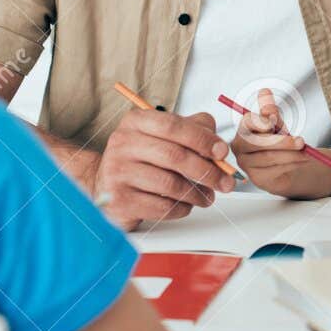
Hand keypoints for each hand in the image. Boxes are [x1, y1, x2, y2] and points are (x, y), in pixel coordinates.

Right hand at [93, 108, 234, 228]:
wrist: (105, 185)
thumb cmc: (142, 159)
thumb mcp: (163, 136)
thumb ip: (193, 130)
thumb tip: (218, 145)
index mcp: (136, 122)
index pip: (174, 125)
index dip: (203, 139)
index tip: (222, 152)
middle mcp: (123, 143)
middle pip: (175, 156)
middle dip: (208, 171)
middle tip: (225, 182)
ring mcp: (118, 172)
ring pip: (171, 184)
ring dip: (197, 193)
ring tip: (206, 196)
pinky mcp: (120, 200)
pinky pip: (162, 207)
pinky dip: (181, 208)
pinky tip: (186, 205)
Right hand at [231, 87, 330, 198]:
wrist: (292, 164)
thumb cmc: (281, 141)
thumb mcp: (278, 124)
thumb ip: (271, 111)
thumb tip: (264, 92)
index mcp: (243, 129)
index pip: (248, 122)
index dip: (261, 121)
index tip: (274, 121)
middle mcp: (239, 148)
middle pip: (258, 143)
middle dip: (282, 142)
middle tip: (301, 141)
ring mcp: (247, 165)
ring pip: (270, 158)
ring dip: (291, 154)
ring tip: (306, 153)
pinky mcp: (258, 180)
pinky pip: (275, 171)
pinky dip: (291, 165)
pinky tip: (300, 162)